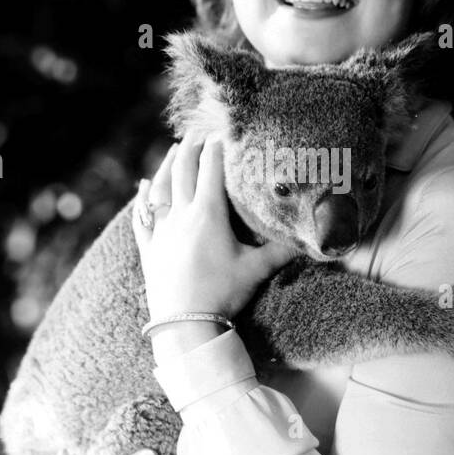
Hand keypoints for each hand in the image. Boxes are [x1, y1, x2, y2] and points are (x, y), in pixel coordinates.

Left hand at [132, 135, 296, 319]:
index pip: (211, 169)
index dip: (217, 147)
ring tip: (176, 148)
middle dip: (193, 148)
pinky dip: (144, 197)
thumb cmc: (221, 294)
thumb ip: (281, 251)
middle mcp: (181, 215)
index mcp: (208, 214)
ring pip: (161, 188)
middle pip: (184, 171)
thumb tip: (310, 240)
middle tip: (199, 131)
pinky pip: (143, 216)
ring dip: (169, 165)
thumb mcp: (256, 270)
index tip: (223, 132)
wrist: (184, 324)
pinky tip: (144, 185)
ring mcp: (161, 230)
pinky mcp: (149, 248)